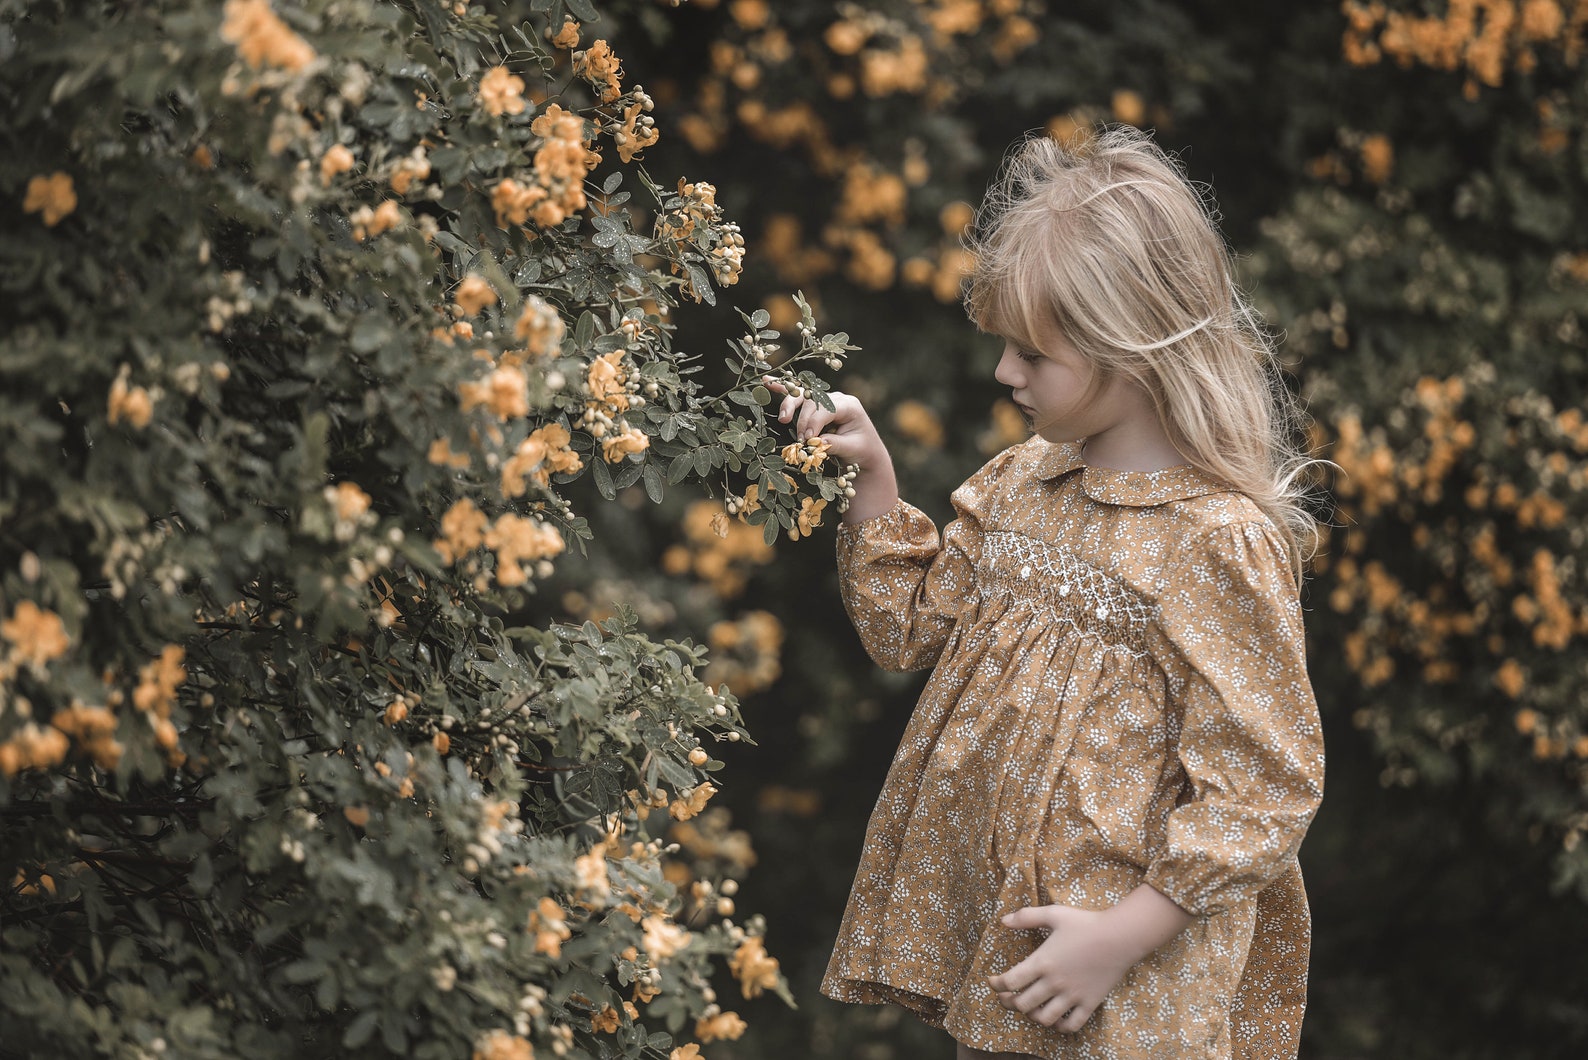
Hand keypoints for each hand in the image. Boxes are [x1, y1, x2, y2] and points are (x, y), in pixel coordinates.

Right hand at [761, 376, 886, 470]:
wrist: (867, 453)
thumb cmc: (862, 451)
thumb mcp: (853, 449)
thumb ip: (835, 444)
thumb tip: (815, 442)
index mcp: (849, 405)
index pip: (826, 409)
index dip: (814, 423)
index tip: (808, 440)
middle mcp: (836, 398)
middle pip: (813, 401)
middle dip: (803, 419)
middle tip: (801, 439)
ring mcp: (825, 400)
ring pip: (803, 396)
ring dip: (789, 405)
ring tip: (783, 419)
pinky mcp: (815, 406)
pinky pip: (798, 395)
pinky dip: (783, 389)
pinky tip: (767, 382)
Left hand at [986, 905, 1135, 1032]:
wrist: (1120, 936)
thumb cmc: (1086, 923)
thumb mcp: (1054, 914)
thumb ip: (1027, 916)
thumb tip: (1003, 920)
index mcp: (1042, 962)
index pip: (1010, 981)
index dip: (996, 985)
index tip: (992, 982)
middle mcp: (1054, 983)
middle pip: (1023, 1003)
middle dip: (1009, 1002)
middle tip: (1006, 997)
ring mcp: (1072, 995)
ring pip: (1044, 1018)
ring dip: (1033, 1016)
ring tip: (1030, 1008)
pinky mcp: (1089, 1003)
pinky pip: (1072, 1025)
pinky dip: (1060, 1027)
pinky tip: (1056, 1020)